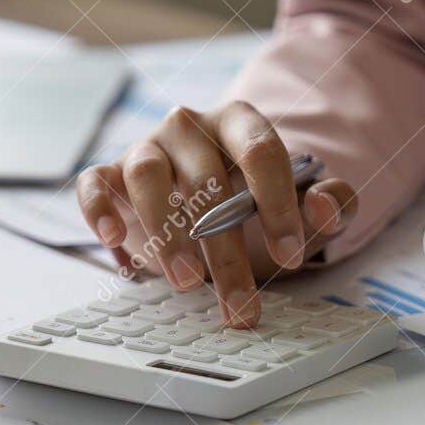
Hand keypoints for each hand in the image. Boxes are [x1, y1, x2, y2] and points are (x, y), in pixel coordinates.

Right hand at [76, 101, 357, 328]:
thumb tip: (323, 206)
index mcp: (239, 123)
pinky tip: (115, 241)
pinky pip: (93, 183)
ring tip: (185, 281)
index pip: (260, 151)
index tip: (290, 255)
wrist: (202, 204)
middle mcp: (188, 127)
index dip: (277, 204)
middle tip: (240, 302)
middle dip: (226, 248)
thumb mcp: (300, 206)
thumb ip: (331, 202)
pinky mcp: (109, 174)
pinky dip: (99, 210)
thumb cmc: (252, 202)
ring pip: (147, 174)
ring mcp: (145, 147)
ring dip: (167, 230)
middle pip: (205, 179)